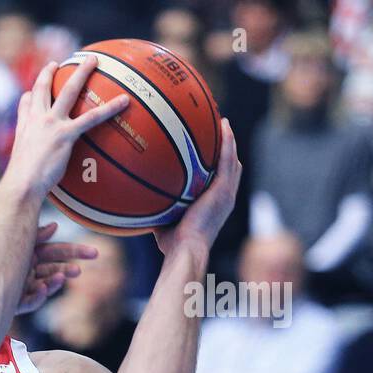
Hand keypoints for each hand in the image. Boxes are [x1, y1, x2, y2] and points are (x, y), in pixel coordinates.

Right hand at [2, 57, 129, 202]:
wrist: (21, 188)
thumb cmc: (20, 190)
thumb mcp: (20, 178)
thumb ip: (28, 176)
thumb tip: (34, 196)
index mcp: (24, 131)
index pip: (25, 108)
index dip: (28, 97)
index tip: (30, 91)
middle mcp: (35, 122)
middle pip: (43, 90)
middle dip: (49, 74)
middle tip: (57, 63)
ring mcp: (50, 125)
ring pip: (68, 91)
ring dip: (81, 72)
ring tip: (93, 60)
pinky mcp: (65, 134)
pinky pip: (92, 117)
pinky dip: (109, 108)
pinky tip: (125, 101)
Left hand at [15, 222, 96, 314]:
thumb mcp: (9, 240)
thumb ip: (32, 236)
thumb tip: (54, 226)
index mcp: (26, 252)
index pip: (55, 250)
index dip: (73, 251)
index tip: (92, 252)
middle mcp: (26, 269)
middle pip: (54, 268)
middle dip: (70, 267)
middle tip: (86, 267)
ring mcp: (20, 286)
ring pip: (44, 285)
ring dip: (55, 282)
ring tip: (63, 278)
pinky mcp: (13, 302)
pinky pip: (29, 302)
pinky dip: (36, 297)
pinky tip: (41, 290)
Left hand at [153, 118, 240, 256]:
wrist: (185, 249)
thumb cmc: (172, 244)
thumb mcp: (165, 222)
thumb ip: (159, 209)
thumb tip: (140, 202)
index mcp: (215, 205)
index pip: (221, 181)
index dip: (219, 166)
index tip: (212, 152)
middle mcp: (225, 198)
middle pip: (231, 168)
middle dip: (227, 149)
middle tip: (221, 131)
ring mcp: (226, 193)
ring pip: (232, 161)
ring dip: (230, 140)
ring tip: (224, 123)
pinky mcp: (222, 190)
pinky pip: (227, 160)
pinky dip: (227, 143)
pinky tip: (224, 126)